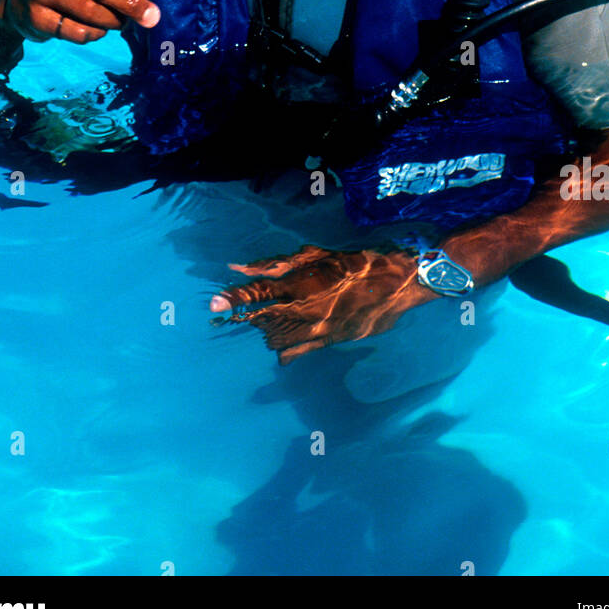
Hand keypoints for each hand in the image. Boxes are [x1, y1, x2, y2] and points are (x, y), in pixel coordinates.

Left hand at [209, 243, 435, 363]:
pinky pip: (296, 352)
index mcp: (299, 286)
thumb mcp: (315, 256)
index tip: (213, 306)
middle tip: (250, 307)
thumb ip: (276, 264)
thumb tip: (239, 268)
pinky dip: (284, 350)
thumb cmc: (354, 263)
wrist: (395, 285)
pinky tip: (281, 348)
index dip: (233, 299)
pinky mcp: (327, 342)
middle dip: (251, 314)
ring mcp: (316, 331)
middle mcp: (304, 312)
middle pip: (262, 321)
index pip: (256, 295)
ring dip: (268, 329)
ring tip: (275, 317)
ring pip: (275, 339)